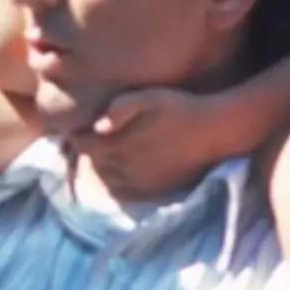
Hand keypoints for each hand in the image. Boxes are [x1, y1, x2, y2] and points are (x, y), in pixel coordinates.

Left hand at [75, 87, 233, 196]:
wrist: (212, 132)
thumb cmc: (181, 108)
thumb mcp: (151, 97)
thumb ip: (123, 107)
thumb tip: (98, 125)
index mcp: (121, 143)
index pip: (83, 145)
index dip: (77, 137)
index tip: (77, 128)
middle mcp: (127, 167)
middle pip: (93, 162)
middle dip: (87, 151)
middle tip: (88, 139)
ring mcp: (140, 182)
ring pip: (106, 179)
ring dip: (101, 167)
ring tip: (104, 153)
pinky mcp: (153, 190)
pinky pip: (123, 193)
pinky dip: (115, 183)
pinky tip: (119, 170)